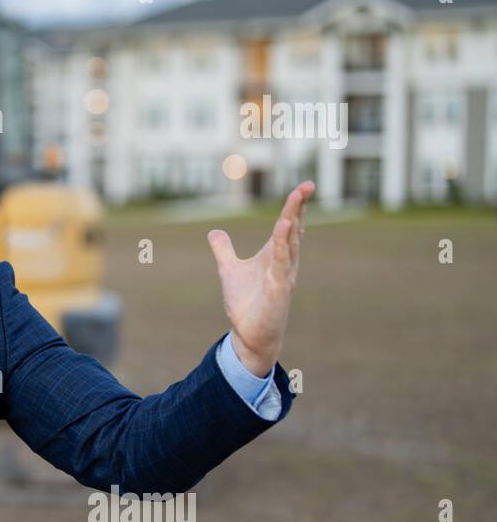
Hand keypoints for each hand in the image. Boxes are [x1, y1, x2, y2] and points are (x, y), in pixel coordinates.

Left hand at [206, 180, 313, 377]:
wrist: (250, 336)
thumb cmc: (246, 304)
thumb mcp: (230, 271)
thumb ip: (224, 251)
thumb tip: (214, 232)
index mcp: (274, 257)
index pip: (286, 227)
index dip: (293, 208)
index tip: (302, 187)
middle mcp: (284, 264)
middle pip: (293, 230)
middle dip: (298, 208)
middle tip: (307, 185)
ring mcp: (283, 276)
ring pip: (291, 243)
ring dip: (293, 221)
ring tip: (297, 199)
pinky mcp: (278, 289)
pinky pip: (281, 263)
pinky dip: (283, 245)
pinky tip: (284, 228)